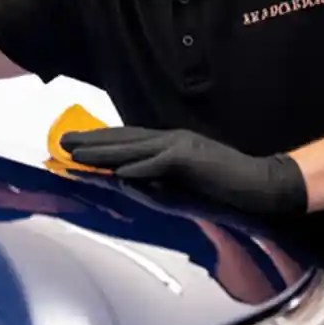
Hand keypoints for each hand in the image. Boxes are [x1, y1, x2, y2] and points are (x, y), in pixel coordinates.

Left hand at [60, 127, 307, 215]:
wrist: (262, 185)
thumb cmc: (224, 186)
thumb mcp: (184, 181)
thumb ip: (157, 179)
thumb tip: (126, 181)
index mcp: (169, 143)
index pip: (127, 141)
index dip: (99, 142)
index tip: (73, 145)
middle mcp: (171, 139)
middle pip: (123, 138)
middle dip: (91, 141)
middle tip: (61, 142)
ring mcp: (181, 147)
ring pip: (134, 148)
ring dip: (104, 152)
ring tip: (77, 154)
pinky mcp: (192, 160)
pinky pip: (160, 164)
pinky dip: (139, 168)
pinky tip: (118, 173)